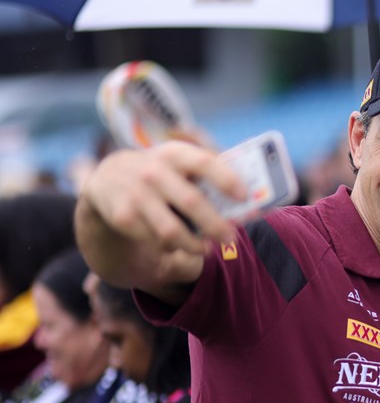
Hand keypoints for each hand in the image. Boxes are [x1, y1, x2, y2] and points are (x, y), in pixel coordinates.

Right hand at [82, 141, 246, 255]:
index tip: (244, 196)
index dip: (225, 179)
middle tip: (232, 239)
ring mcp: (136, 194)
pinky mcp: (123, 217)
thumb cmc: (163, 172)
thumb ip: (209, 176)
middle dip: (216, 225)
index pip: (203, 163)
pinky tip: (178, 246)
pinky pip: (155, 241)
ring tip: (206, 248)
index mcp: (175, 154)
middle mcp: (153, 171)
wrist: (108, 177)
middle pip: (191, 202)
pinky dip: (171, 248)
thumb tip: (247, 201)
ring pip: (171, 231)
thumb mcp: (180, 163)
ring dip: (194, 245)